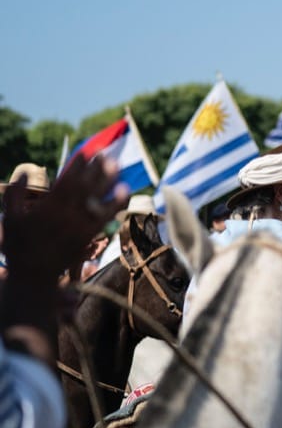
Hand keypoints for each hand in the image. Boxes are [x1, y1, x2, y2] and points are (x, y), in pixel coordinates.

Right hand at [2, 155, 126, 281]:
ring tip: (117, 165)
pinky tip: (125, 190)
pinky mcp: (88, 236)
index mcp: (48, 208)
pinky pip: (106, 217)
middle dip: (95, 169)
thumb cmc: (19, 245)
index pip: (67, 181)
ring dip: (108, 181)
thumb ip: (15, 194)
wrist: (33, 275)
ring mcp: (79, 226)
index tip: (85, 152)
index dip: (77, 165)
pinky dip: (116, 203)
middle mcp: (66, 215)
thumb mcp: (9, 218)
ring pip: (97, 199)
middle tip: (105, 154)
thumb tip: (26, 171)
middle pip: (86, 187)